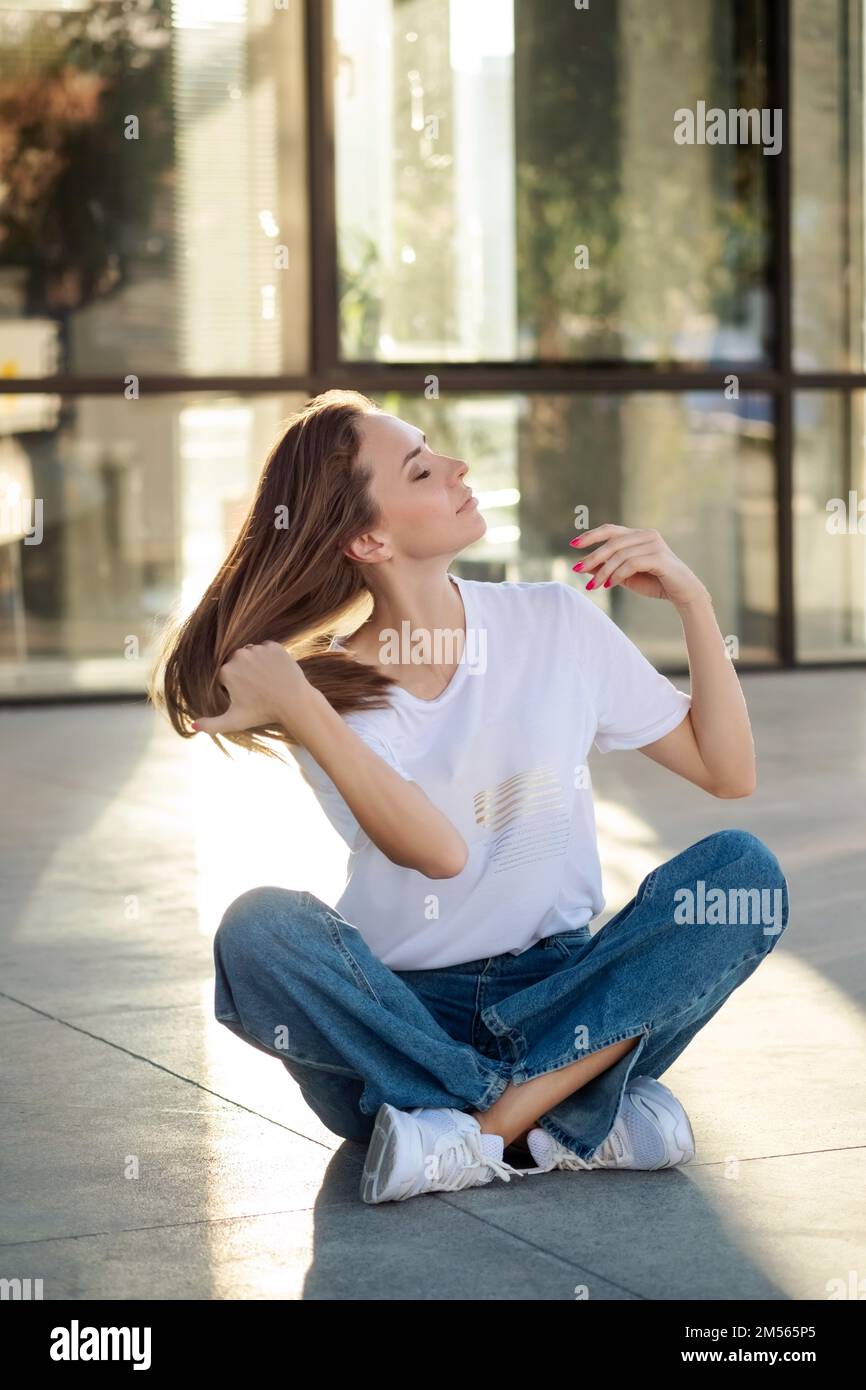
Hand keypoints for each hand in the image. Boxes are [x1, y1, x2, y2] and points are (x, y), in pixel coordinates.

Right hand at [193, 641, 309, 734]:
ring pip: (251, 654)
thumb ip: (211, 725)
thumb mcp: (234, 721)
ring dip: (255, 664)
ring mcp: (257, 649)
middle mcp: (239, 655)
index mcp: (226, 671)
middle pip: (236, 662)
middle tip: (256, 689)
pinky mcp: (274, 646)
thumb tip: (192, 726)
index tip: (245, 696)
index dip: (232, 687)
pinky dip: (269, 658)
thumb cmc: (263, 713)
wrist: (294, 703)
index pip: (223, 675)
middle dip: (242, 674)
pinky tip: (275, 672)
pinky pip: (266, 650)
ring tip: (266, 681)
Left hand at [570, 524, 708, 607]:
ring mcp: (654, 544)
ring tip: (594, 586)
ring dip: (603, 571)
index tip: (573, 545)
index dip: (591, 536)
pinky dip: (617, 575)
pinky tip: (610, 585)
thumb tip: (583, 566)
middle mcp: (647, 535)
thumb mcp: (625, 576)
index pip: (611, 530)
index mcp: (639, 535)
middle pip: (612, 542)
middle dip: (593, 557)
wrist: (683, 593)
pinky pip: (631, 563)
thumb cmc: (655, 583)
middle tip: (577, 569)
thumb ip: (607, 569)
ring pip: (620, 554)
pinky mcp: (659, 557)